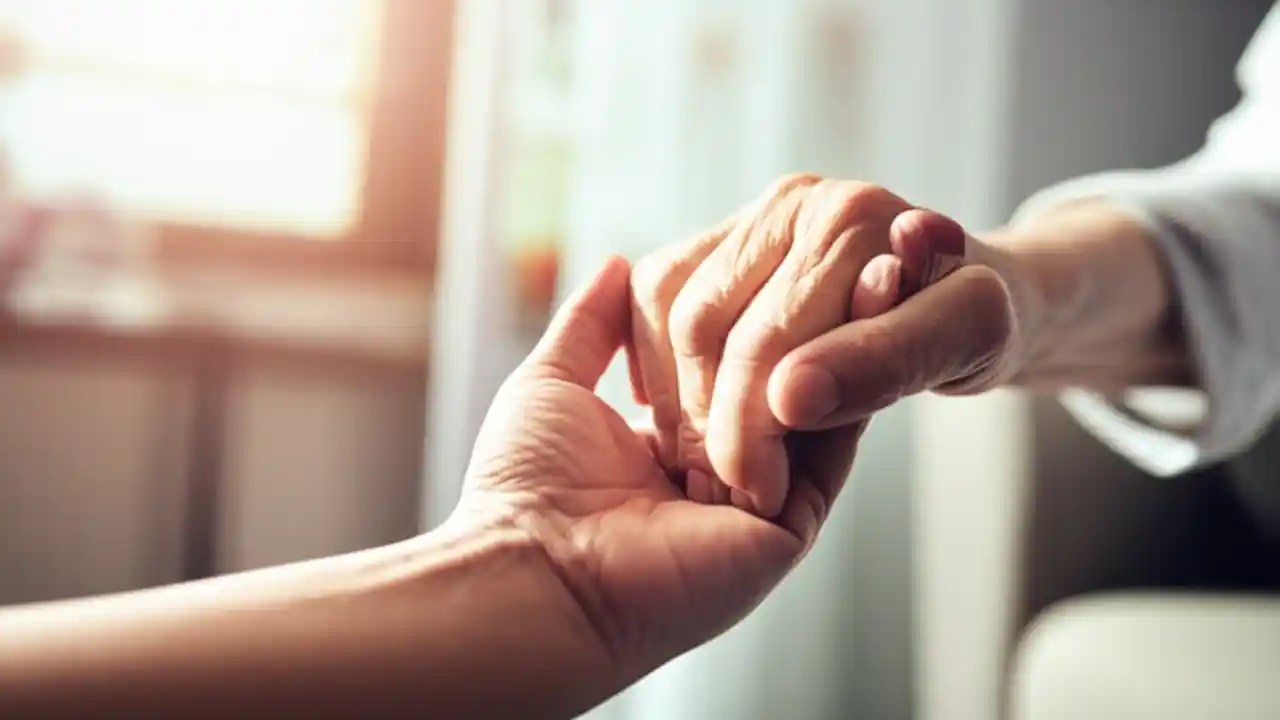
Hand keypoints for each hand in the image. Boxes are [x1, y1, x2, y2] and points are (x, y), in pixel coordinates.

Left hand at [453, 257, 855, 681]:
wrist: (534, 567)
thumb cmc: (523, 487)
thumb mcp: (553, 380)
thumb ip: (592, 324)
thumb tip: (615, 263)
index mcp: (668, 447)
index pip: (734, 367)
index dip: (758, 312)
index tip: (786, 254)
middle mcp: (721, 475)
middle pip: (784, 385)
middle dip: (810, 321)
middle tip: (846, 257)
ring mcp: (758, 503)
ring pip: (815, 410)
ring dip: (832, 345)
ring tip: (860, 275)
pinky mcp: (786, 527)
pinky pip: (829, 452)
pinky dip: (842, 392)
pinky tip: (840, 333)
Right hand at [630, 174, 1014, 515]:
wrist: (961, 290)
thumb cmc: (972, 325)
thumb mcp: (966, 346)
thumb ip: (885, 366)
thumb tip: (791, 395)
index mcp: (853, 221)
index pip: (765, 344)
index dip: (752, 430)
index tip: (759, 497)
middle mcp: (796, 201)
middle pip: (704, 328)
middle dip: (708, 422)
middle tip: (727, 490)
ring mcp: (752, 213)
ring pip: (666, 310)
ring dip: (675, 393)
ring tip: (710, 454)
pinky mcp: (719, 234)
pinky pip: (654, 293)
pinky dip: (654, 355)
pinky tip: (684, 404)